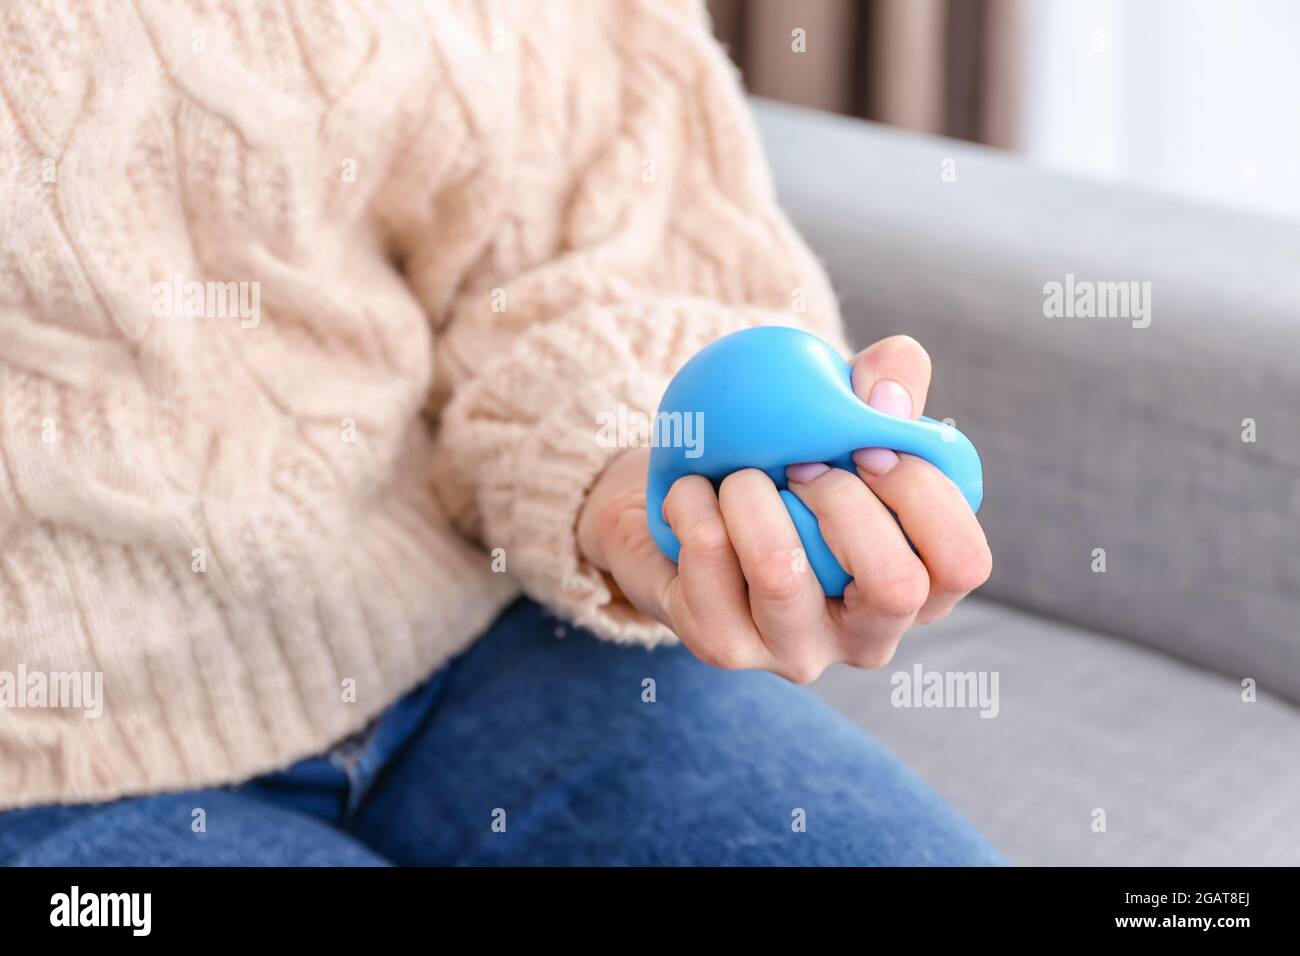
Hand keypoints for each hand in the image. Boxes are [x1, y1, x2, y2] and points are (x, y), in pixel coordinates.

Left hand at [576, 335, 991, 682]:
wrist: (681, 501)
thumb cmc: (786, 462)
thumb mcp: (847, 415)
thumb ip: (887, 384)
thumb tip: (889, 398)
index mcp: (919, 588)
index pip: (963, 564)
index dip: (924, 496)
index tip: (870, 447)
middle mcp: (867, 636)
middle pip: (894, 585)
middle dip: (843, 499)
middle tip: (802, 464)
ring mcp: (794, 649)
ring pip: (784, 576)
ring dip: (756, 498)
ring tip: (741, 476)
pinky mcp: (722, 644)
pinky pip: (709, 562)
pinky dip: (695, 503)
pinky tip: (692, 490)